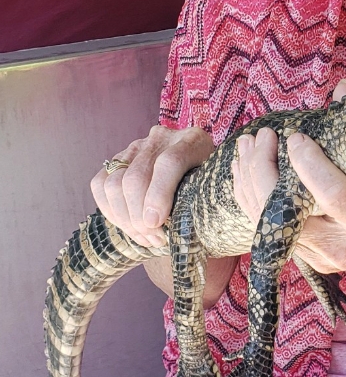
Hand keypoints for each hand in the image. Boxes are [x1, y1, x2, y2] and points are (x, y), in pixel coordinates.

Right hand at [91, 125, 214, 246]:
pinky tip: (127, 227)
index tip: (157, 224)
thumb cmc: (208, 187)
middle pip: (137, 176)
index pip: (170, 162)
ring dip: (125, 218)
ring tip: (144, 237)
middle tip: (155, 238)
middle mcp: (162, 138)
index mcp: (192, 140)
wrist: (195, 171)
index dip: (160, 195)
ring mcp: (137, 147)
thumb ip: (203, 200)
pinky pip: (99, 184)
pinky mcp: (118, 159)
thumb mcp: (214, 188)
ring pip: (115, 182)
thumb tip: (183, 233)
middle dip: (140, 216)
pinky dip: (109, 210)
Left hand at [232, 82, 345, 274]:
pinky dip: (252, 198)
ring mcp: (323, 258)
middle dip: (267, 171)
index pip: (335, 197)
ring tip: (246, 146)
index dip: (310, 165)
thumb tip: (342, 89)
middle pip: (290, 213)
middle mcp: (345, 247)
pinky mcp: (309, 260)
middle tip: (263, 136)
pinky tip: (245, 170)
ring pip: (269, 223)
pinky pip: (269, 228)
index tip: (295, 136)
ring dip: (251, 182)